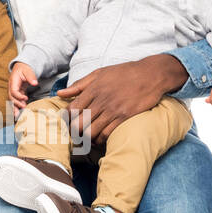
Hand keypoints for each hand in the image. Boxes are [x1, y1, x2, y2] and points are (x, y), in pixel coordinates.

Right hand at [9, 63, 37, 110]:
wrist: (22, 66)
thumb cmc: (24, 68)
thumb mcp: (28, 70)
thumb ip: (31, 77)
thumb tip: (35, 83)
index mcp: (13, 81)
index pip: (13, 91)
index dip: (18, 96)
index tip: (25, 98)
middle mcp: (11, 87)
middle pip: (11, 97)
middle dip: (16, 104)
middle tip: (23, 108)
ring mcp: (14, 90)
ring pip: (12, 100)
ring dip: (15, 108)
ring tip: (17, 116)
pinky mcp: (18, 92)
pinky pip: (17, 100)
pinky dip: (18, 105)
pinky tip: (22, 110)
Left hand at [56, 54, 185, 141]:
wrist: (151, 74)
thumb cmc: (124, 73)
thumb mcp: (99, 73)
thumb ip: (79, 85)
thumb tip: (60, 94)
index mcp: (92, 89)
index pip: (71, 110)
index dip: (67, 119)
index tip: (70, 122)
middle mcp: (101, 100)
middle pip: (79, 124)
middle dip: (75, 132)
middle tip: (77, 133)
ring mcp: (113, 109)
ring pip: (91, 132)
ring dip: (87, 138)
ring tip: (88, 138)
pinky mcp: (124, 117)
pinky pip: (107, 134)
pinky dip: (101, 139)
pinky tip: (101, 138)